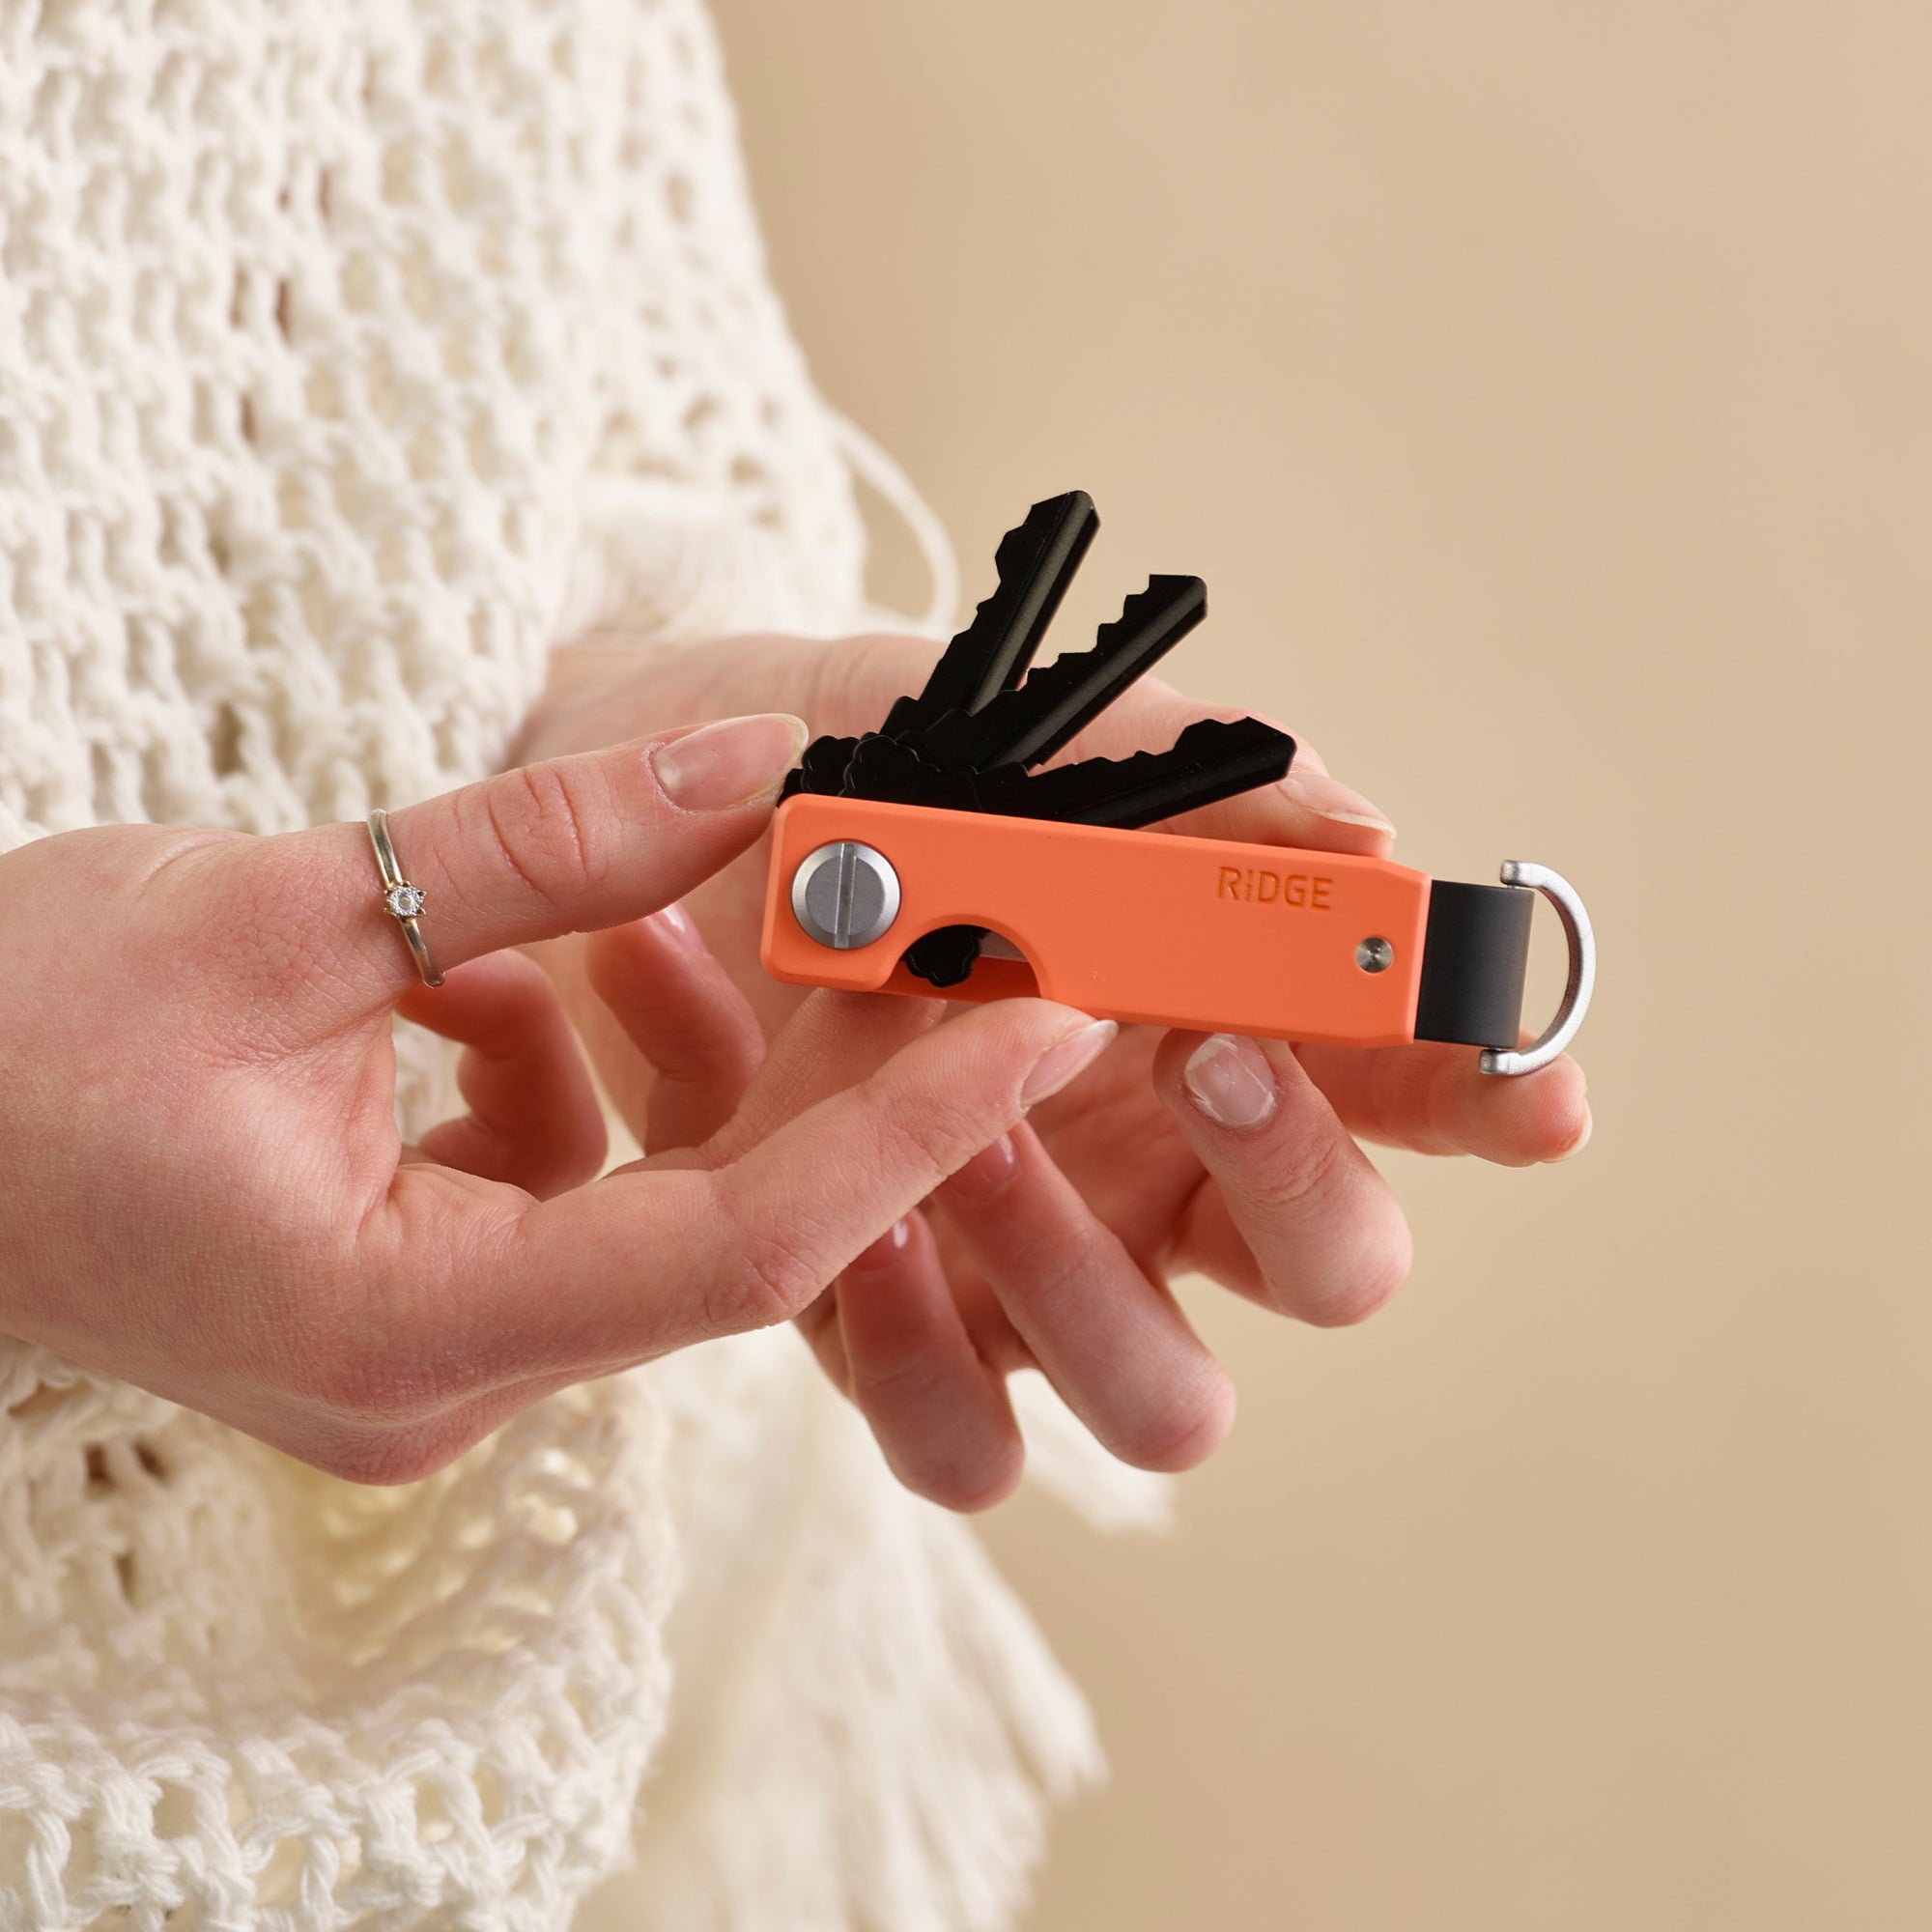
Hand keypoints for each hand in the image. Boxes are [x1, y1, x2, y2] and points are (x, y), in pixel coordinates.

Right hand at [0, 714, 1112, 1481]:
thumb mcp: (277, 907)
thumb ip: (541, 845)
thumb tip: (760, 764)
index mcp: (408, 1330)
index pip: (743, 1249)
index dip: (910, 1131)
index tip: (1038, 1014)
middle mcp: (443, 1382)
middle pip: (713, 1220)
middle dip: (805, 1062)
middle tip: (916, 916)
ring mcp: (430, 1355)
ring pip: (634, 1189)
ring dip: (643, 1039)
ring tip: (580, 907)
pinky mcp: (414, 1299)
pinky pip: (556, 1182)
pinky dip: (552, 1062)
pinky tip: (468, 976)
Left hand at [520, 636, 1592, 1509]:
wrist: (608, 825)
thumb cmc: (820, 771)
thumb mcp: (975, 736)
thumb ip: (1160, 772)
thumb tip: (1357, 826)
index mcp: (1212, 1014)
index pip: (1411, 1079)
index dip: (1493, 1091)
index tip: (1531, 1086)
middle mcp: (1150, 1168)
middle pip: (1337, 1268)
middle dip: (1301, 1181)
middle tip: (1202, 1052)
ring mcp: (1031, 1272)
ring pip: (1169, 1399)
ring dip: (1089, 1271)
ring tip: (964, 1128)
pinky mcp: (890, 1337)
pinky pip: (966, 1448)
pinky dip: (917, 1356)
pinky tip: (843, 1231)